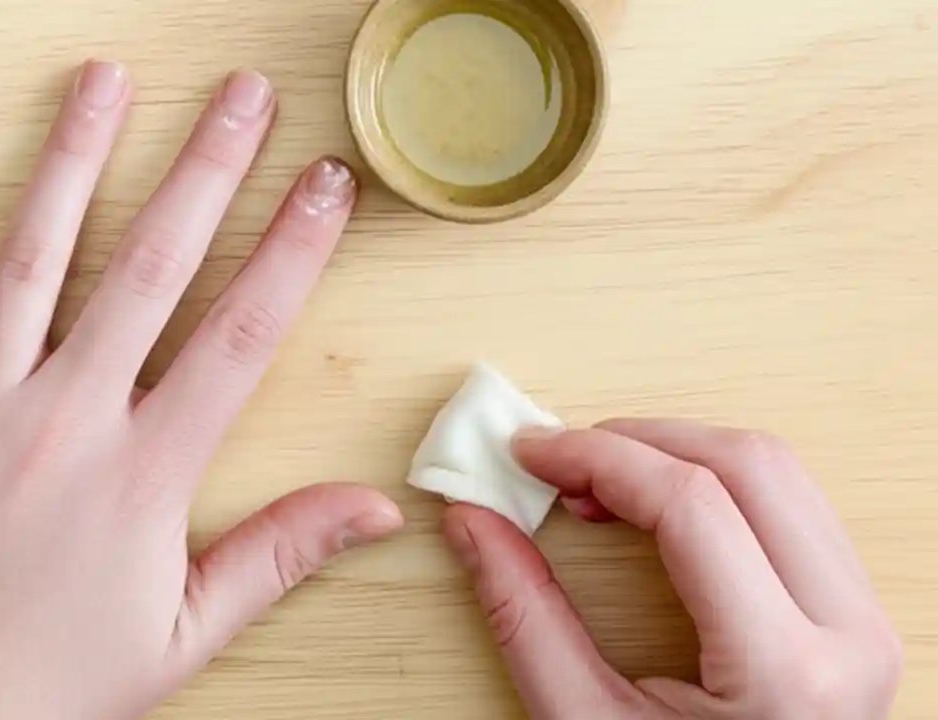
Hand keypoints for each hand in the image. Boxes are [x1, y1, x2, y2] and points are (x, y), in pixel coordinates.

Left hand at [0, 61, 402, 719]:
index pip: (240, 335)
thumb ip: (278, 556)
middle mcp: (62, 421)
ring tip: (105, 81)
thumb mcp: (182, 637)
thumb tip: (376, 508)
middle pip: (150, 268)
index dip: (292, 249)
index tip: (324, 183)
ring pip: (29, 259)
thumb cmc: (51, 695)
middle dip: (206, 170)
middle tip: (242, 96)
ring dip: (72, 161)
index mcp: (143, 474)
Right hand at [443, 419, 901, 718]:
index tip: (531, 452)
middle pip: (748, 467)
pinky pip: (793, 509)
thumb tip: (474, 523)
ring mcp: (863, 623)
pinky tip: (656, 509)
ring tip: (599, 483)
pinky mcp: (855, 617)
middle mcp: (847, 635)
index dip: (598, 458)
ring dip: (679, 455)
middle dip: (638, 441)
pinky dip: (716, 485)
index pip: (692, 505)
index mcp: (785, 672)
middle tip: (560, 458)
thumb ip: (525, 618)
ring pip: (779, 475)